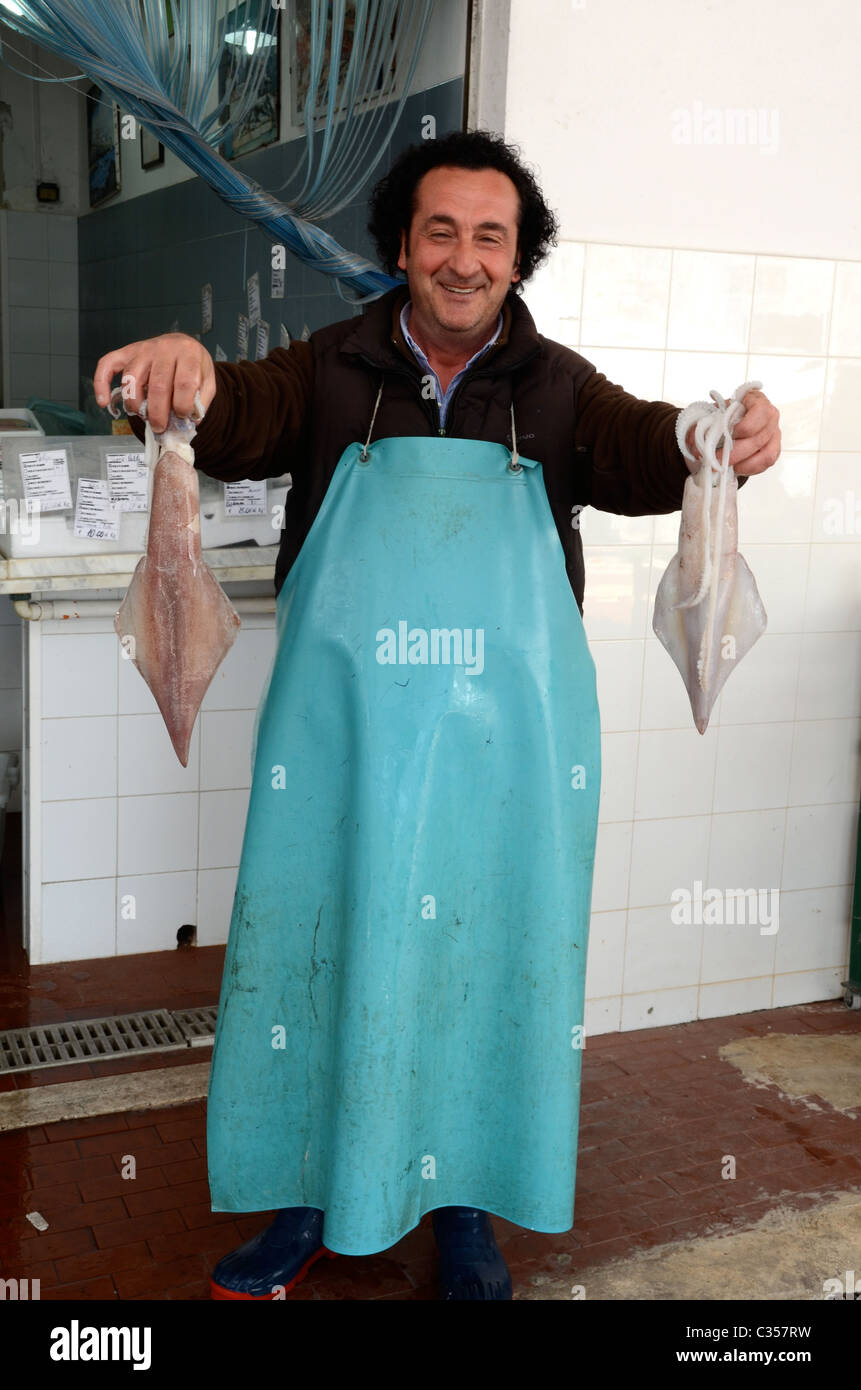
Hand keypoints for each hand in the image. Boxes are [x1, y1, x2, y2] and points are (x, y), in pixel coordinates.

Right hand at [93, 333, 216, 433]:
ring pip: (132, 378)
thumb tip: (186, 423)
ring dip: (135, 404)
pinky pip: (107, 364)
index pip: (184, 383)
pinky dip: (101, 383)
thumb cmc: (194, 366)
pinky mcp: (127, 352)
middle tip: (159, 427)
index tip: (182, 418)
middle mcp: (164, 348)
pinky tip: (104, 402)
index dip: (182, 406)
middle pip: (157, 385)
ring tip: (143, 416)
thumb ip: (199, 402)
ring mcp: (143, 349)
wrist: (184, 346)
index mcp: (189, 354)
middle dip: (157, 414)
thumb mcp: (207, 382)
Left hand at [685, 389, 780, 476]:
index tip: (728, 435)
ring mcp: (774, 434)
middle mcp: (770, 416)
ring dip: (742, 463)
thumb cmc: (724, 417)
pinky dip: (750, 469)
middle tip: (716, 460)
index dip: (744, 426)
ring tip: (725, 466)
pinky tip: (736, 467)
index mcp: (756, 400)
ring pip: (765, 453)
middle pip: (758, 438)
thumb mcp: (712, 414)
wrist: (727, 425)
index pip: (760, 412)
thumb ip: (705, 424)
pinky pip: (766, 463)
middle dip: (735, 452)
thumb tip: (697, 441)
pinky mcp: (773, 450)